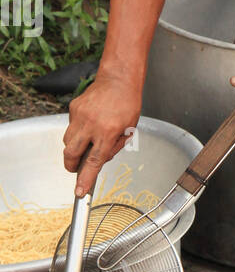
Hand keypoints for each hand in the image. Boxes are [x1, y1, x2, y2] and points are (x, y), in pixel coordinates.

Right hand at [64, 71, 141, 196]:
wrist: (118, 79)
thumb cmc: (128, 105)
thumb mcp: (129, 131)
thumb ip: (113, 148)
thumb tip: (98, 162)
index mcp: (108, 132)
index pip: (93, 161)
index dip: (85, 178)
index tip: (79, 192)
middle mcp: (91, 125)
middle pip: (71, 154)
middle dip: (71, 166)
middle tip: (76, 169)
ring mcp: (79, 116)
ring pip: (67, 141)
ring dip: (75, 148)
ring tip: (88, 141)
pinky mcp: (73, 108)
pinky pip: (71, 127)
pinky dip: (78, 131)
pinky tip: (90, 124)